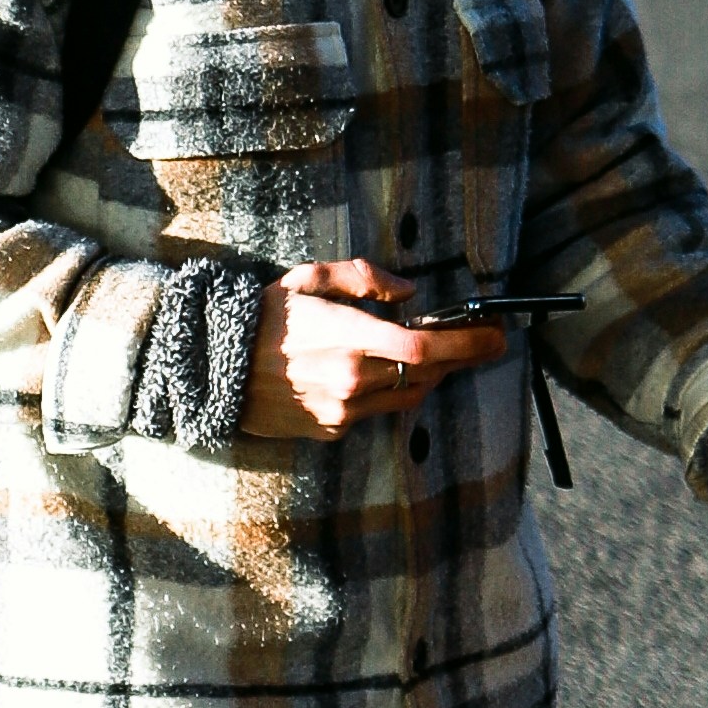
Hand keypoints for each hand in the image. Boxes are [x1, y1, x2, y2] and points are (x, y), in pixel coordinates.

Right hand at [240, 259, 507, 440]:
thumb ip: (363, 278)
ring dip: (428, 375)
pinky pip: (376, 412)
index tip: (496, 335)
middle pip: (427, 373)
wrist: (211, 368)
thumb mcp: (307, 278)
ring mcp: (342, 410)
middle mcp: (351, 380)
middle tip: (483, 342)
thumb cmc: (261, 317)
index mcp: (348, 337)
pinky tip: (380, 372)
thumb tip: (409, 292)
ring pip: (408, 395)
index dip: (468, 342)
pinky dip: (389, 391)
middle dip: (459, 357)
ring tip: (433, 353)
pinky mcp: (331, 429)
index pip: (425, 345)